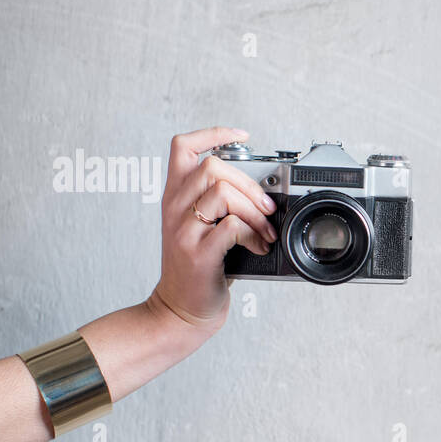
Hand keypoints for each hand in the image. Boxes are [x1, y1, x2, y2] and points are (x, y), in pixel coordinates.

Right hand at [147, 126, 277, 335]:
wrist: (180, 309)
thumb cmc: (197, 268)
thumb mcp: (200, 227)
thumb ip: (219, 204)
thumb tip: (262, 191)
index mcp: (175, 197)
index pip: (183, 147)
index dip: (213, 133)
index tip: (242, 135)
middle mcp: (174, 209)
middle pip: (212, 168)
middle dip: (250, 185)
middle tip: (266, 208)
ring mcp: (184, 231)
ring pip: (222, 194)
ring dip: (255, 212)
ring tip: (265, 232)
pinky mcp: (198, 253)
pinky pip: (231, 227)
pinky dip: (252, 234)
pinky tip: (258, 247)